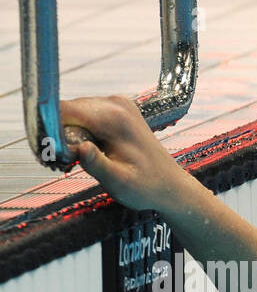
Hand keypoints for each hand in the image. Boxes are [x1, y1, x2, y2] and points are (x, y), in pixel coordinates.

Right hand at [58, 95, 190, 211]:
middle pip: (67, 111)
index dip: (50, 130)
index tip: (51, 153)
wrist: (171, 185)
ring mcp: (117, 104)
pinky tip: (90, 151)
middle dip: (60, 134)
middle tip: (65, 161)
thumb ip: (97, 165)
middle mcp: (115, 103)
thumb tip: (79, 147)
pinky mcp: (117, 109)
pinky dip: (81, 131)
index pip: (64, 111)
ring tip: (79, 159)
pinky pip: (86, 115)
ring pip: (74, 112)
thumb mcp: (119, 183)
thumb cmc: (147, 187)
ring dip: (70, 133)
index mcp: (115, 118)